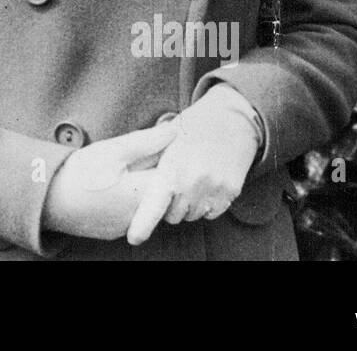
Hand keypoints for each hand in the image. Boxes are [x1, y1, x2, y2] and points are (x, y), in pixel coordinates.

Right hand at [41, 123, 178, 241]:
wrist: (47, 199)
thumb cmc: (79, 172)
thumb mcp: (113, 150)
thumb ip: (146, 142)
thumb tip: (174, 132)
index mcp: (142, 194)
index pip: (172, 179)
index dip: (171, 162)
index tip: (164, 150)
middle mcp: (138, 216)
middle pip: (159, 195)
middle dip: (156, 176)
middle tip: (143, 158)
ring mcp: (124, 226)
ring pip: (143, 206)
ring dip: (140, 189)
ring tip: (125, 172)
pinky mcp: (111, 231)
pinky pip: (128, 215)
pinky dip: (126, 202)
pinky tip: (111, 188)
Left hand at [125, 85, 260, 244]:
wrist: (231, 117)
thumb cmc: (192, 126)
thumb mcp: (166, 137)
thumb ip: (149, 157)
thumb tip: (125, 170)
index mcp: (171, 167)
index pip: (155, 202)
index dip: (143, 223)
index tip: (134, 239)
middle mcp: (193, 181)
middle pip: (173, 216)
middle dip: (170, 205)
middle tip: (174, 183)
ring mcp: (214, 187)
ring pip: (192, 216)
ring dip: (188, 205)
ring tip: (191, 179)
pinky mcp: (231, 191)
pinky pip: (212, 213)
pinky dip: (207, 204)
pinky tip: (207, 183)